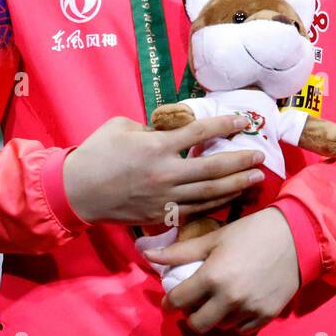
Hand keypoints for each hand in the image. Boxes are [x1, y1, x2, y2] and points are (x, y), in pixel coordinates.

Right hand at [63, 113, 265, 225]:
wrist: (75, 192)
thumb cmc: (95, 154)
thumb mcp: (121, 126)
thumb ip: (150, 126)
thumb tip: (172, 127)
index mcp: (156, 146)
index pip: (200, 132)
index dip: (225, 124)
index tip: (244, 120)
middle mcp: (165, 173)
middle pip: (213, 168)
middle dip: (240, 161)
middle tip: (260, 156)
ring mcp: (163, 197)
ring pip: (208, 194)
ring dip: (235, 186)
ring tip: (255, 179)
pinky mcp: (159, 215)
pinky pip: (194, 211)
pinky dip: (215, 205)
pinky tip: (230, 200)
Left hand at [145, 207, 299, 334]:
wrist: (297, 236)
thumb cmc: (252, 232)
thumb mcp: (214, 237)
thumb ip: (180, 251)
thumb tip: (147, 254)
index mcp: (212, 277)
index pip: (177, 301)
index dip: (169, 301)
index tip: (171, 297)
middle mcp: (229, 299)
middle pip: (196, 323)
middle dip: (190, 314)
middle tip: (195, 301)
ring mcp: (249, 310)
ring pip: (219, 326)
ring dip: (214, 316)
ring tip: (219, 299)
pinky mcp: (266, 316)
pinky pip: (241, 329)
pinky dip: (235, 320)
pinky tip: (238, 303)